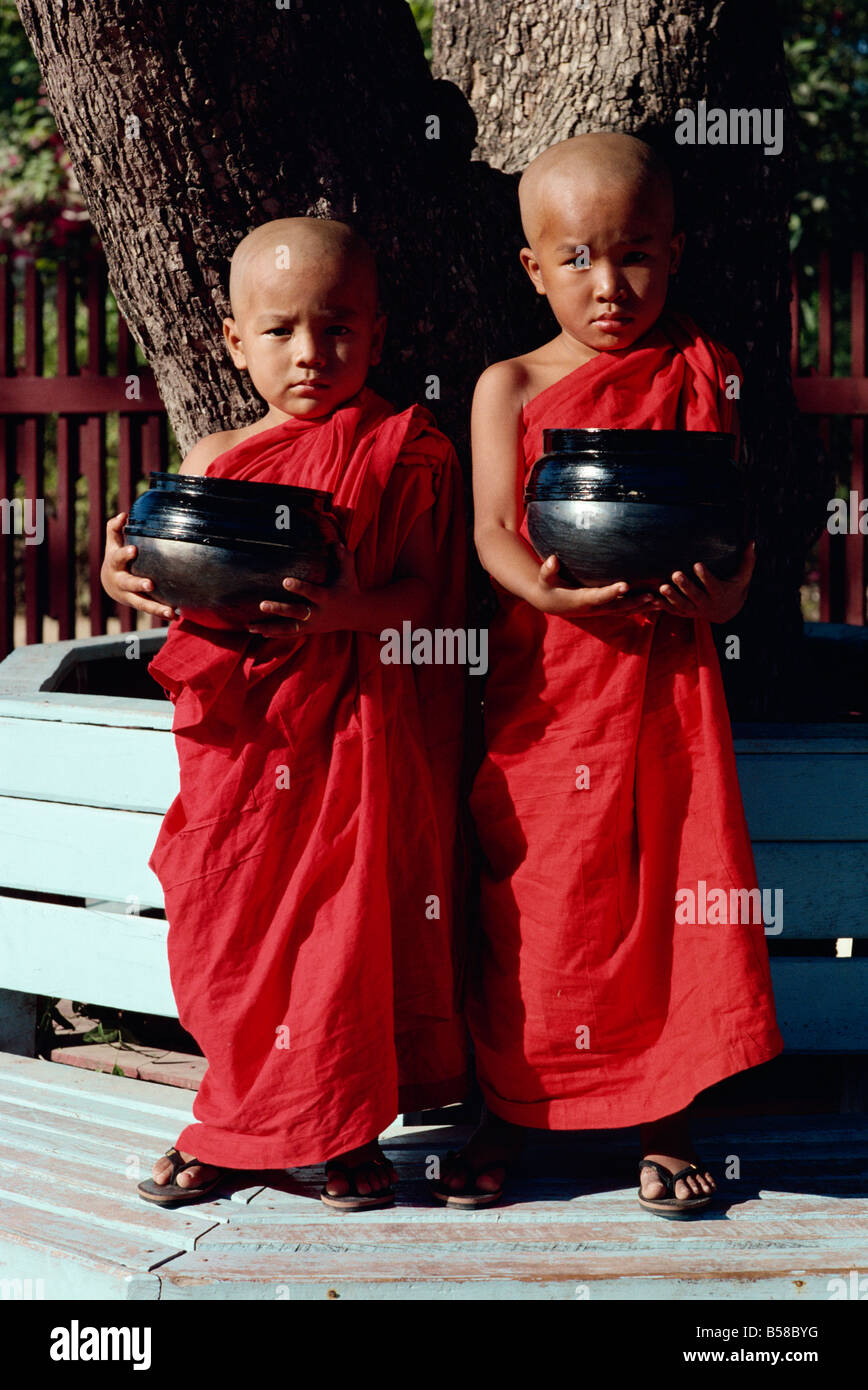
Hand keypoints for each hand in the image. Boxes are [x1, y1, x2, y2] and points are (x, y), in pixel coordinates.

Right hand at [100, 513, 174, 620]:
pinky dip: (162, 613)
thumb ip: (116, 529)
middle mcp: (121, 582)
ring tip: (171, 611)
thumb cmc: (116, 558)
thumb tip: (124, 515)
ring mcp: (129, 596)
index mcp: (115, 565)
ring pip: (141, 603)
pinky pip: (151, 609)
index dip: (124, 554)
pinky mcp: (139, 604)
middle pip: (128, 584)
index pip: (117, 557)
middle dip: (138, 584)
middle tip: (150, 585)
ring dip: (155, 607)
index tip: (134, 550)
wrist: (111, 585)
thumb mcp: (113, 544)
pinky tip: (176, 616)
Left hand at [248, 543, 362, 636]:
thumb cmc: (349, 588)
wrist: (356, 615)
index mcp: (326, 597)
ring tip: (251, 627)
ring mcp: (312, 624)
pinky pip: (289, 634)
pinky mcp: (308, 631)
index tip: (284, 581)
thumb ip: (343, 556)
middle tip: (262, 605)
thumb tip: (336, 541)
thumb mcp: (349, 572)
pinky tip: (260, 633)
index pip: (312, 592)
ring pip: (289, 628)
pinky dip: (275, 634)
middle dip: (279, 610)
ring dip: (270, 627)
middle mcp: (318, 613)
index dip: (299, 587)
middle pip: (296, 612)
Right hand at [532, 553, 661, 617]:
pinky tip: (657, 602)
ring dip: (644, 607)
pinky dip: (641, 607)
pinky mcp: (606, 609)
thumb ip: (548, 570)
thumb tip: (551, 560)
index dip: (612, 592)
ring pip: (626, 610)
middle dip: (636, 601)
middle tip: (653, 595)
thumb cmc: (548, 587)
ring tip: (663, 601)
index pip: (599, 596)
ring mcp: (602, 610)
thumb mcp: (544, 579)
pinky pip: (626, 610)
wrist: (550, 603)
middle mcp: (595, 608)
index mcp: (582, 600)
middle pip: (618, 606)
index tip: (624, 585)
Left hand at [656, 541, 755, 622]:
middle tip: (676, 574)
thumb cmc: (734, 588)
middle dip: (686, 587)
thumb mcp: (743, 577)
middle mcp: (707, 604)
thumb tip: (752, 541)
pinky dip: (663, 607)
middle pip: (696, 596)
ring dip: (672, 597)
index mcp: (720, 593)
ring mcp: (696, 610)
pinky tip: (652, 599)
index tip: (697, 564)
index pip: (713, 585)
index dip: (705, 576)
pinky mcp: (686, 613)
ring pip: (683, 606)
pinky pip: (674, 611)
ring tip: (661, 587)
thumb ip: (747, 560)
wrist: (727, 612)